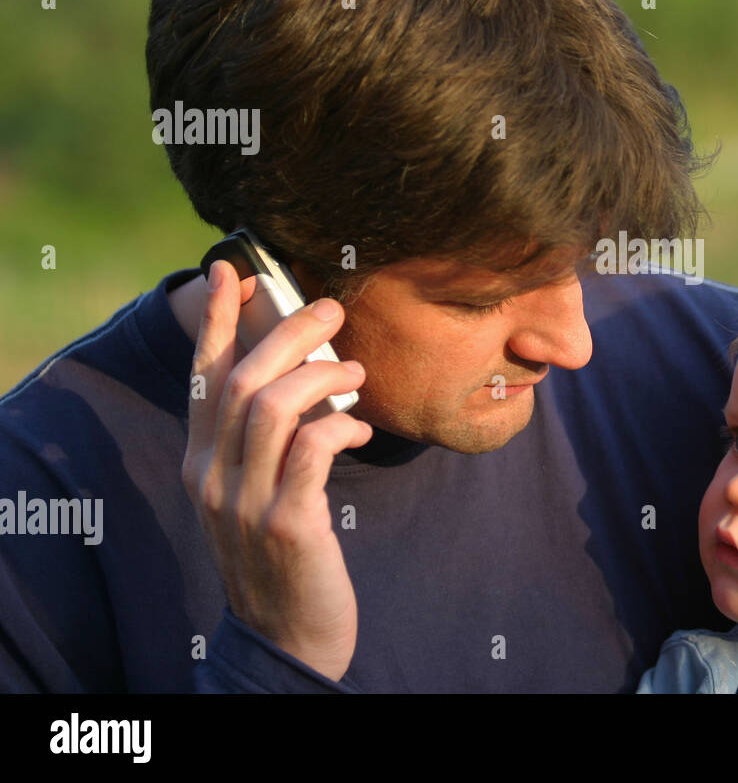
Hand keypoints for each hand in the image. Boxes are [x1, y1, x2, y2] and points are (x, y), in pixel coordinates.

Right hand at [182, 258, 371, 680]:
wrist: (287, 639)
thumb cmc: (285, 555)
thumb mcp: (261, 492)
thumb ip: (269, 441)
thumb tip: (305, 378)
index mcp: (202, 463)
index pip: (203, 377)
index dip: (219, 321)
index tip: (232, 270)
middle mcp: (211, 476)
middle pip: (242, 378)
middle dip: (288, 330)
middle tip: (334, 306)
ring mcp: (243, 501)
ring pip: (271, 405)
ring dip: (322, 375)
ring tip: (357, 372)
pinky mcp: (285, 523)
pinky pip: (310, 449)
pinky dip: (340, 425)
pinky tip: (363, 429)